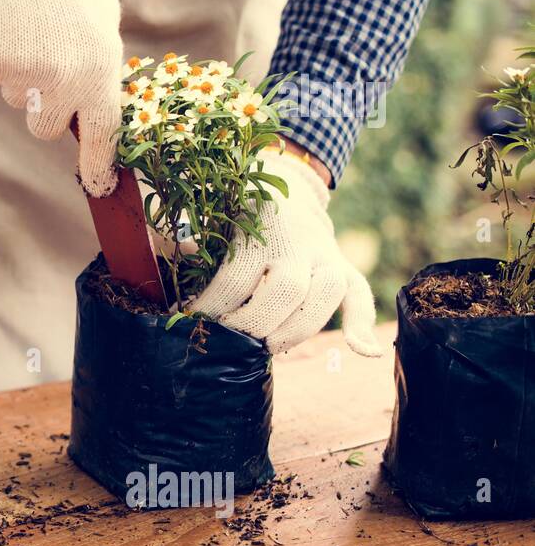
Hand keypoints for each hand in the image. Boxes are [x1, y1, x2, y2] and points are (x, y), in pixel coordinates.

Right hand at [0, 0, 124, 195]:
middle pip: (44, 125)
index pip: (101, 133)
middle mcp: (61, 79)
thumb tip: (85, 109)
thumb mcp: (101, 24)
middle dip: (43, 104)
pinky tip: (4, 21)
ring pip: (14, 97)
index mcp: (99, 69)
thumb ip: (95, 69)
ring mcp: (21, 72)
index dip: (98, 163)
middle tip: (45, 64)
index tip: (100, 186)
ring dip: (18, 72)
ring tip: (27, 27)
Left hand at [192, 149, 381, 355]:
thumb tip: (181, 271)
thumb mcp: (216, 218)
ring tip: (268, 347)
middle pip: (288, 289)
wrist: (287, 194)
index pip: (237, 277)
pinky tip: (364, 351)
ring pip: (327, 293)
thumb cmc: (240, 217)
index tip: (197, 320)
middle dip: (257, 322)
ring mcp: (327, 254)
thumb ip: (196, 240)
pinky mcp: (345, 268)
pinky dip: (362, 323)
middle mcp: (298, 241)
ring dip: (298, 329)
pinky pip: (360, 294)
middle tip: (233, 338)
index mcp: (259, 225)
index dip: (216, 307)